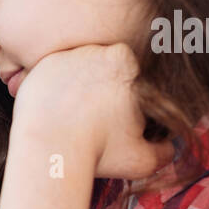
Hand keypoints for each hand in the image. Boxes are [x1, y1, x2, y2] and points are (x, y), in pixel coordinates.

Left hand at [13, 44, 172, 180]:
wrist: (49, 150)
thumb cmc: (96, 152)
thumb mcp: (141, 158)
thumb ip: (162, 151)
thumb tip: (169, 148)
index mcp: (126, 59)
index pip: (132, 76)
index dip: (128, 100)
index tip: (117, 118)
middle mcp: (95, 49)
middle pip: (103, 70)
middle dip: (104, 91)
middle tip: (95, 119)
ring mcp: (65, 55)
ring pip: (78, 71)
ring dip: (79, 89)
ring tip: (75, 116)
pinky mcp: (40, 67)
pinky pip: (53, 78)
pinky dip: (55, 92)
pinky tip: (56, 111)